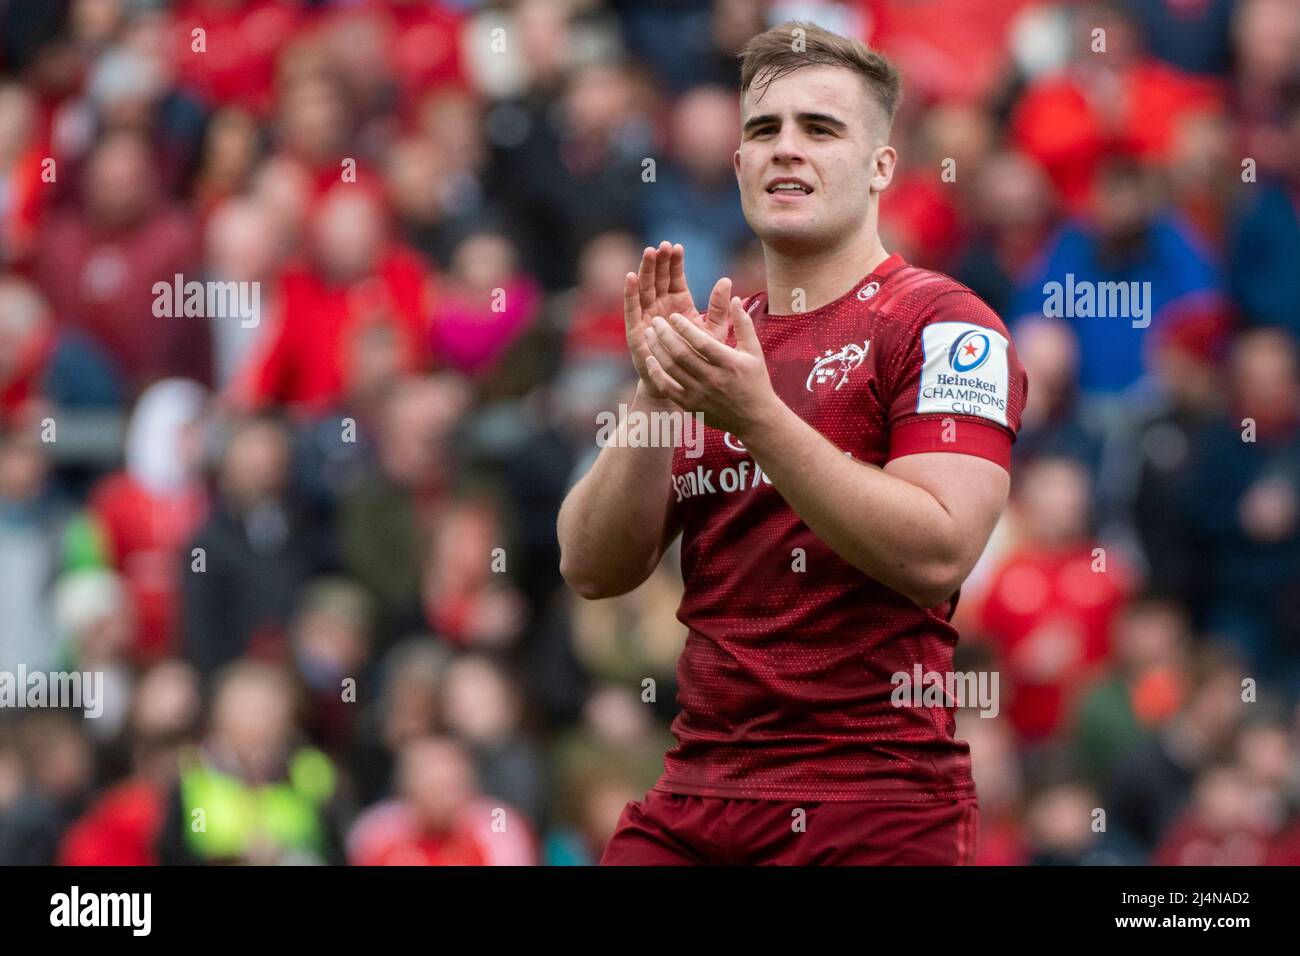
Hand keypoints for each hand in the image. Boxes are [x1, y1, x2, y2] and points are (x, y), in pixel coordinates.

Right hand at [625, 241, 732, 401]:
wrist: (683, 383)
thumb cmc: (699, 357)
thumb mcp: (713, 330)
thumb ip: (718, 307)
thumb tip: (727, 281)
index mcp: (679, 303)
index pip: (674, 277)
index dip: (675, 263)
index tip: (678, 247)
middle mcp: (661, 307)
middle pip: (658, 279)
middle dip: (659, 262)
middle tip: (662, 245)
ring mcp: (647, 317)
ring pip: (644, 289)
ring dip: (645, 271)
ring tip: (648, 253)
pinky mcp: (636, 330)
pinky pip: (631, 309)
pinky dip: (630, 293)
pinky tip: (630, 276)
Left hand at [641, 294, 775, 437]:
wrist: (755, 419)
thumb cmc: (755, 380)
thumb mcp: (754, 350)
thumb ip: (743, 323)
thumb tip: (735, 298)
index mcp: (730, 363)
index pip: (701, 342)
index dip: (684, 327)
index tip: (673, 316)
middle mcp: (714, 379)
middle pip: (681, 354)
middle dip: (664, 335)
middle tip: (655, 321)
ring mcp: (701, 395)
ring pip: (671, 369)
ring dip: (657, 349)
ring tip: (649, 334)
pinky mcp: (692, 406)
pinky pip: (668, 388)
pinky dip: (657, 373)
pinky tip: (650, 359)